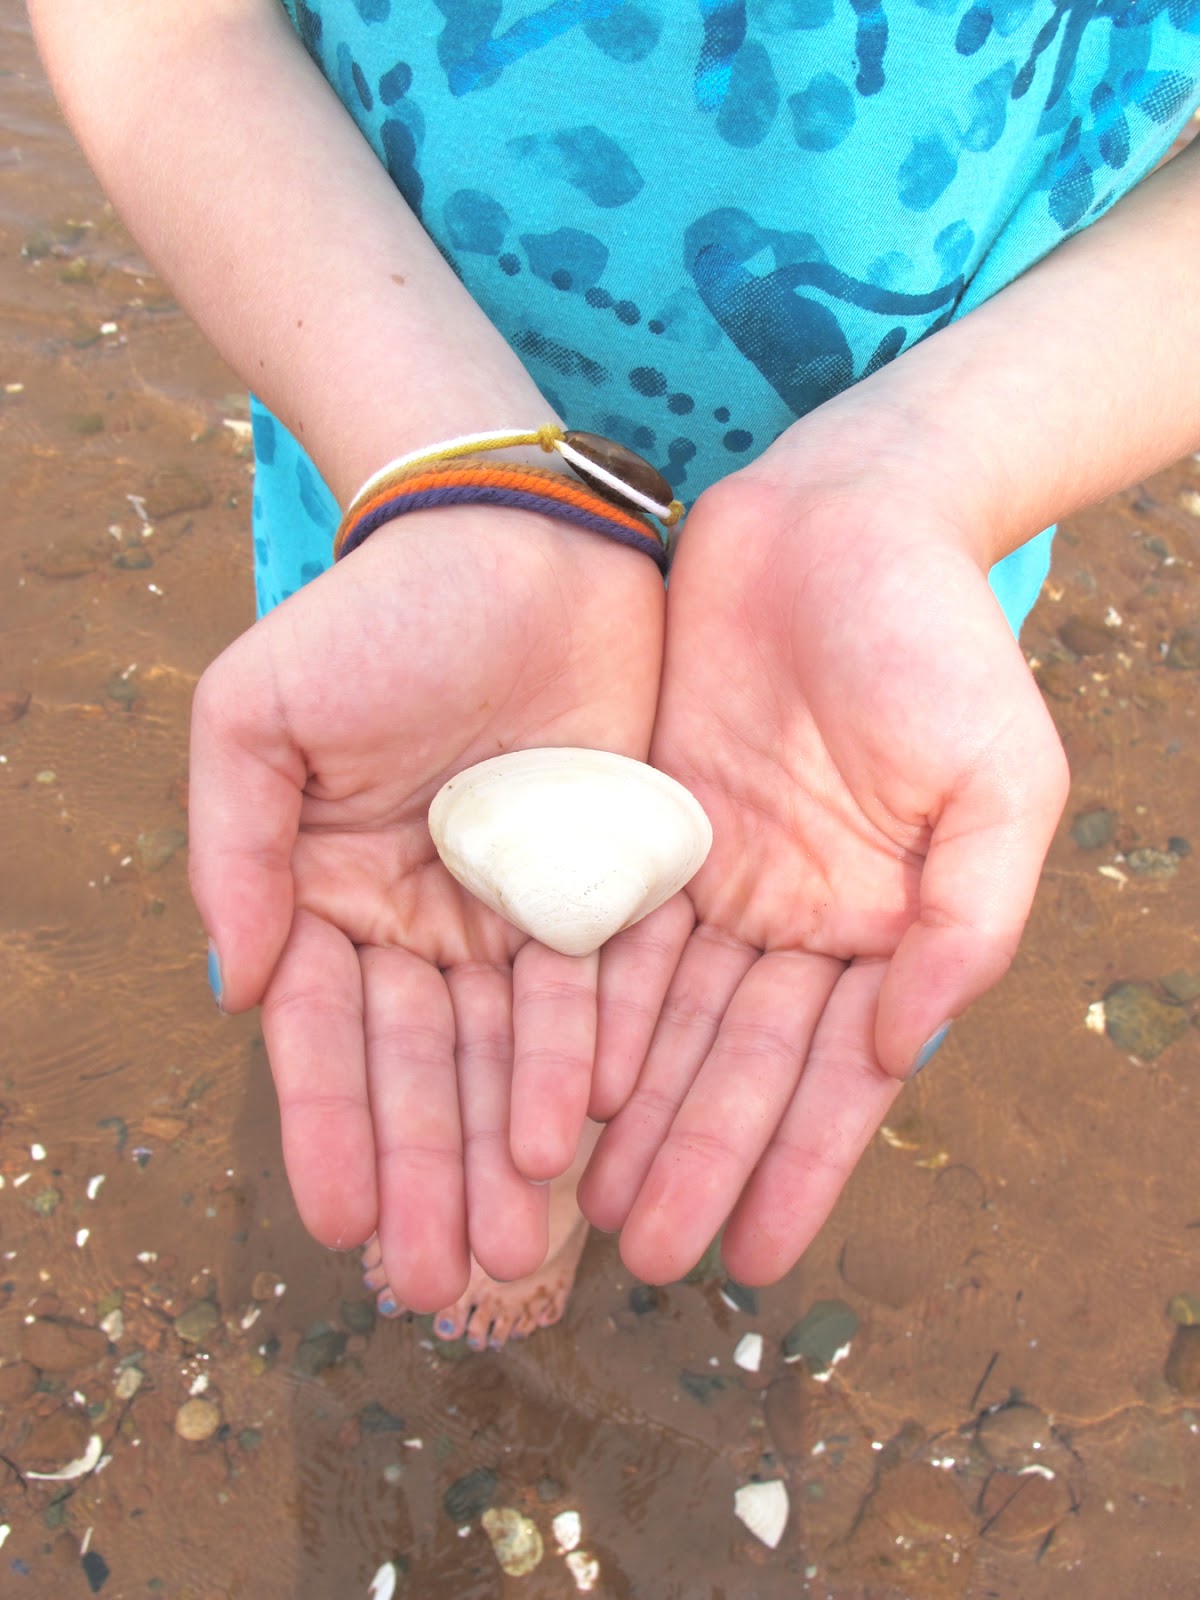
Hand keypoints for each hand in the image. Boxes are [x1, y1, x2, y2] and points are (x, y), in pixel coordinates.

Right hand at [188, 510, 662, 1311]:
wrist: (516, 538)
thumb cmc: (375, 617)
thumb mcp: (258, 714)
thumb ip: (234, 848)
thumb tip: (235, 990)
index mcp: (332, 890)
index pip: (330, 1036)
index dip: (332, 1131)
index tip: (342, 1226)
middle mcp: (424, 919)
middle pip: (425, 1070)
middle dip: (431, 1175)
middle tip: (444, 1284)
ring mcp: (518, 906)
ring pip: (512, 1054)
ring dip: (507, 1150)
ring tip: (518, 1248)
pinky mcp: (606, 879)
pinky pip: (600, 988)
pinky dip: (587, 1061)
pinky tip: (578, 1138)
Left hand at [576, 435, 1068, 1284]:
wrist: (845, 521)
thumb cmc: (942, 645)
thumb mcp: (1002, 783)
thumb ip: (967, 921)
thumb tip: (905, 1046)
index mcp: (887, 923)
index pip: (838, 1074)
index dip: (800, 1167)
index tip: (761, 1263)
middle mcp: (797, 916)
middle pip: (735, 1062)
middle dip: (696, 1161)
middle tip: (644, 1262)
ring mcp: (719, 874)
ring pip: (664, 1017)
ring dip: (632, 1112)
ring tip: (588, 1207)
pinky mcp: (646, 820)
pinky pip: (609, 929)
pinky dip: (586, 1007)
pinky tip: (556, 1082)